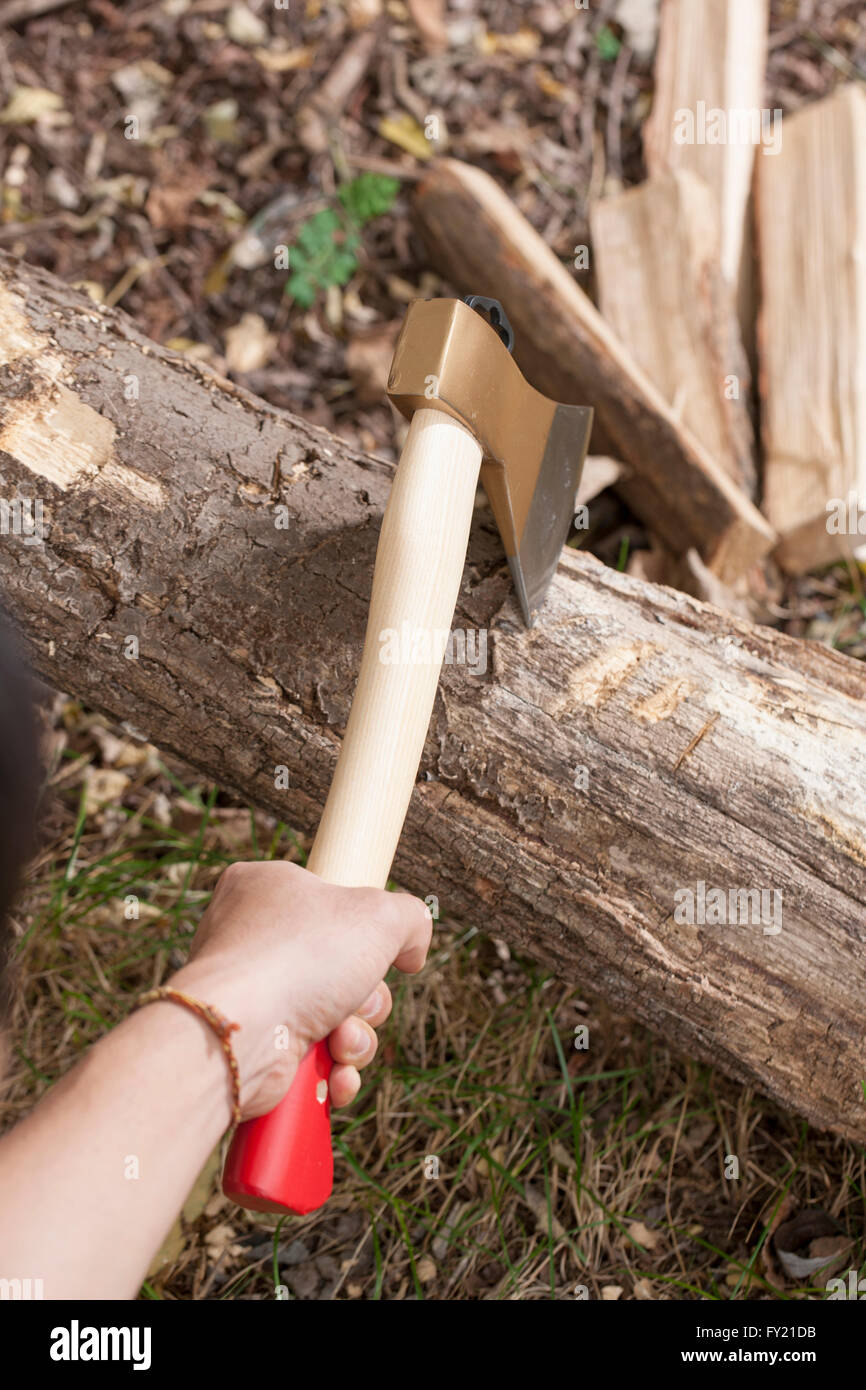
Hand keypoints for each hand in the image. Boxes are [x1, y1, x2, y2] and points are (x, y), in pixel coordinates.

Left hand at [171, 861, 432, 1117]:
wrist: (242, 1032)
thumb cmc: (300, 957)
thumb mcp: (380, 913)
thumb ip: (411, 917)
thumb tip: (410, 953)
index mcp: (266, 886)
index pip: (331, 901)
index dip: (363, 929)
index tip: (372, 944)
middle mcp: (251, 937)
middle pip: (343, 966)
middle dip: (367, 998)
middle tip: (357, 1000)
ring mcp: (252, 993)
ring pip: (335, 1017)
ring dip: (355, 1038)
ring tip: (340, 1043)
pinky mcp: (255, 1044)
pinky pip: (313, 1057)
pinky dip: (333, 1071)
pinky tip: (334, 1074)